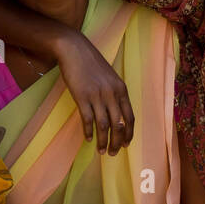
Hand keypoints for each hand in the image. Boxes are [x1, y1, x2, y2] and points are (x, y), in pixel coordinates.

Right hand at [53, 33, 134, 154]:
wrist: (74, 50)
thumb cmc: (91, 63)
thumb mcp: (110, 77)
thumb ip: (115, 93)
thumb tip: (117, 113)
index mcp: (121, 89)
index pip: (130, 117)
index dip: (129, 133)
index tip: (127, 144)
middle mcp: (111, 94)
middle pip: (118, 124)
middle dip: (117, 142)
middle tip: (114, 153)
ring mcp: (97, 96)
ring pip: (103, 125)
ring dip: (103, 141)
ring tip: (102, 151)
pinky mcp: (82, 96)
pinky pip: (87, 119)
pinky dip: (89, 132)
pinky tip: (88, 139)